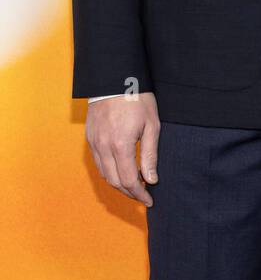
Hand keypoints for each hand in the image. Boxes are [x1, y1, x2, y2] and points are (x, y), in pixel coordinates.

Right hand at [85, 91, 159, 205]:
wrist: (115, 79)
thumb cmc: (138, 99)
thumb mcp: (151, 125)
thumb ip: (150, 155)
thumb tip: (151, 179)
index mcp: (120, 145)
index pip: (129, 180)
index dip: (140, 194)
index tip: (150, 200)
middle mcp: (103, 147)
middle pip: (115, 181)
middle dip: (130, 193)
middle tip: (144, 196)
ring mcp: (94, 142)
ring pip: (104, 174)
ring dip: (119, 184)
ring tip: (135, 186)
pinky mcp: (89, 138)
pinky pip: (98, 163)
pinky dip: (109, 172)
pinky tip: (121, 171)